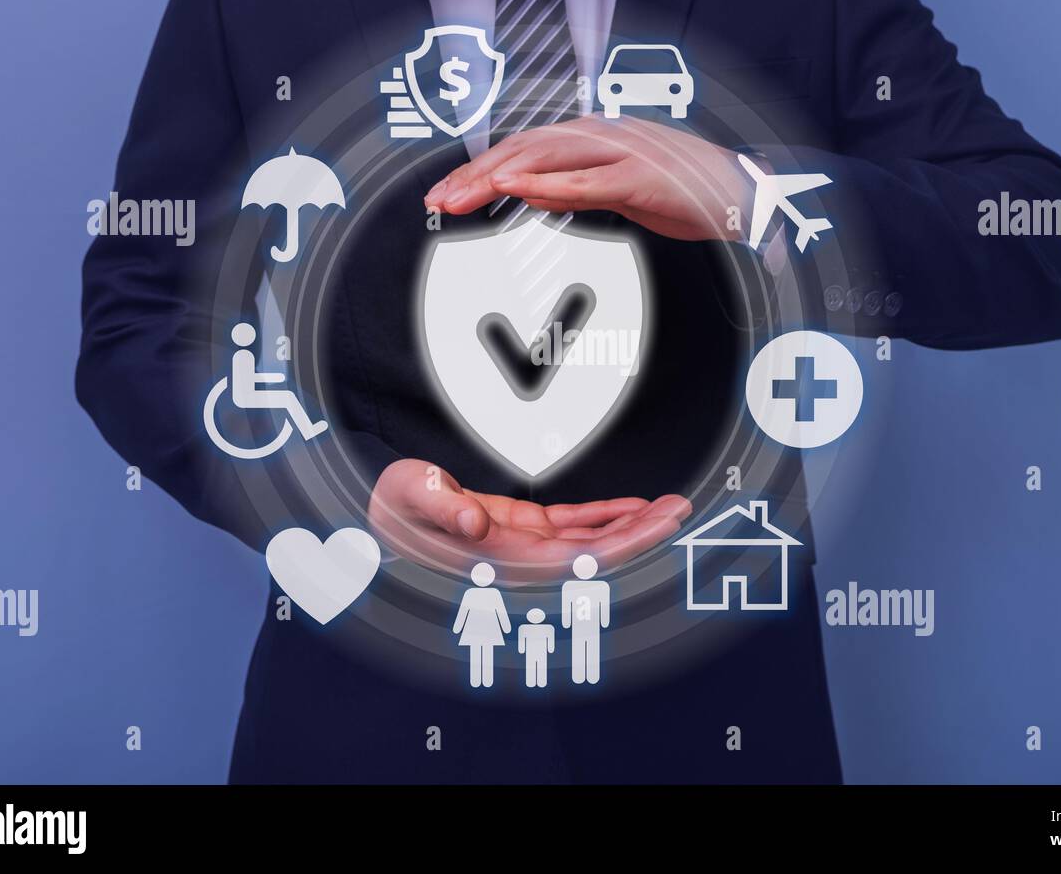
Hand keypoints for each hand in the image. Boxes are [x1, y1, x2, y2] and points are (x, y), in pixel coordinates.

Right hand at [368, 458, 691, 582]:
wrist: (378, 518)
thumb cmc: (388, 513)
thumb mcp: (404, 497)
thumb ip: (438, 506)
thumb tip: (475, 522)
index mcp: (502, 560)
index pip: (578, 560)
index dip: (624, 544)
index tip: (659, 527)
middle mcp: (523, 563)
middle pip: (598, 555)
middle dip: (643, 534)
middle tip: (682, 510)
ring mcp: (527, 547)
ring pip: (592, 541)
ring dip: (633, 525)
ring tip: (670, 505)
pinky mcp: (524, 530)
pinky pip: (574, 526)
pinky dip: (606, 516)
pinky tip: (635, 506)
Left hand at [424, 115, 750, 241]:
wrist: (742, 194)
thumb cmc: (686, 192)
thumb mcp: (618, 193)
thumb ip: (575, 191)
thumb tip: (532, 195)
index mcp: (594, 138)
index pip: (524, 150)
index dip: (480, 169)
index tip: (446, 193)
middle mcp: (602, 135)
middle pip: (524, 149)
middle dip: (475, 174)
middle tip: (437, 199)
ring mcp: (620, 151)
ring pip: (545, 158)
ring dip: (498, 176)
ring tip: (462, 195)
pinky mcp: (639, 175)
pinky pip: (585, 180)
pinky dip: (547, 184)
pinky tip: (516, 189)